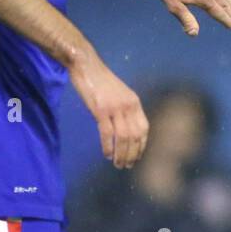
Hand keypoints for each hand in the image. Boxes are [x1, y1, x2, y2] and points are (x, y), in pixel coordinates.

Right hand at [69, 50, 148, 168]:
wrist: (86, 65)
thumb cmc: (100, 80)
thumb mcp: (118, 94)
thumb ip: (123, 109)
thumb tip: (123, 129)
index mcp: (134, 102)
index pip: (144, 128)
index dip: (142, 145)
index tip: (137, 157)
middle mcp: (128, 106)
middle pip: (135, 136)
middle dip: (132, 154)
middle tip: (126, 166)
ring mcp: (115, 108)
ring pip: (123, 137)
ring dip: (121, 154)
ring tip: (117, 164)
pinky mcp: (100, 110)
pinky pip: (107, 133)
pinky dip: (108, 146)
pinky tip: (107, 154)